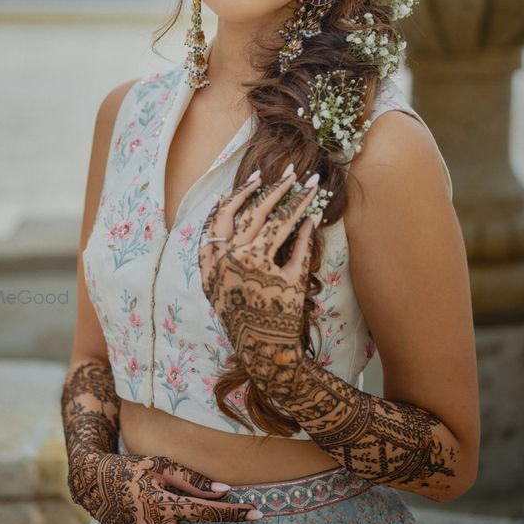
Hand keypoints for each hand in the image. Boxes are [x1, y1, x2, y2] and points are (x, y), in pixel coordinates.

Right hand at [197, 167, 319, 401]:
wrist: (261, 352)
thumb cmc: (242, 319)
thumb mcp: (217, 288)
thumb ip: (218, 256)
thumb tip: (227, 220)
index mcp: (211, 263)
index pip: (219, 218)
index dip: (234, 196)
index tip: (250, 179)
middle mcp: (229, 261)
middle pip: (249, 212)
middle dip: (269, 187)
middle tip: (288, 171)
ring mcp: (253, 266)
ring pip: (272, 219)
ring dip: (289, 197)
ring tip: (307, 182)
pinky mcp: (277, 274)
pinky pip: (291, 240)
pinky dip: (303, 223)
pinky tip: (313, 212)